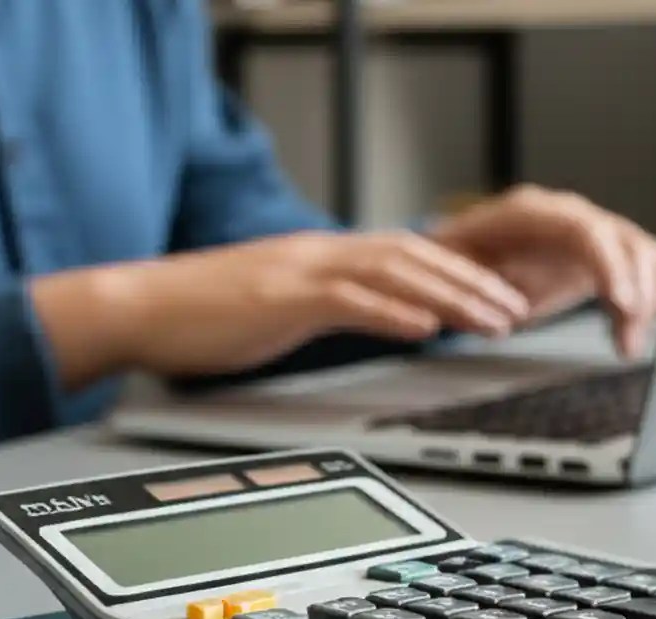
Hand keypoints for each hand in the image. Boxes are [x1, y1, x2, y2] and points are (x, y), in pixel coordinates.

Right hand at [30, 232, 529, 387]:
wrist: (138, 307)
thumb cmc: (198, 314)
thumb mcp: (275, 306)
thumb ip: (322, 307)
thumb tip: (366, 321)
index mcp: (318, 259)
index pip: (402, 257)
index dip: (456, 274)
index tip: (493, 296)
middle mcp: (316, 255)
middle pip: (411, 256)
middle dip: (471, 281)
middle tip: (517, 306)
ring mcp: (298, 271)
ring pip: (391, 271)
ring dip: (449, 294)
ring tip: (492, 317)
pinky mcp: (278, 296)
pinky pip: (346, 300)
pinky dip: (391, 312)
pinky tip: (425, 327)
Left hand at [431, 185, 655, 356]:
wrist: (464, 259)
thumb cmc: (455, 263)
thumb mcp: (451, 270)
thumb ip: (465, 283)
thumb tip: (480, 309)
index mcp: (531, 213)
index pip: (583, 228)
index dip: (608, 263)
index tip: (621, 302)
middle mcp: (570, 216)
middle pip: (624, 241)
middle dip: (637, 288)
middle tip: (631, 334)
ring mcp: (592, 234)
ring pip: (643, 256)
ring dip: (647, 301)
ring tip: (627, 346)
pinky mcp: (606, 258)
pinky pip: (646, 272)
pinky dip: (650, 301)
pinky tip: (631, 336)